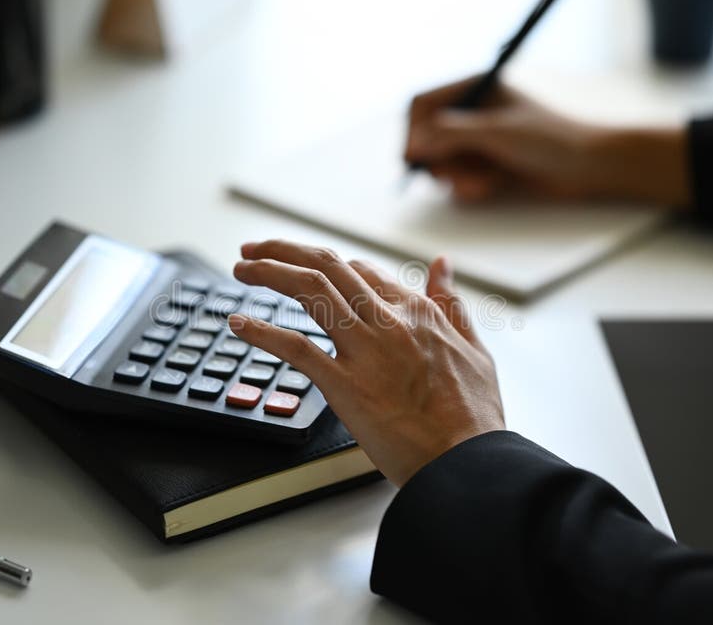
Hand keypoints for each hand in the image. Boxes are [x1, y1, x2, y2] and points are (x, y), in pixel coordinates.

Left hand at [228, 240, 505, 486]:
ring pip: (309, 289)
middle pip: (326, 266)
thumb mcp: (473, 347)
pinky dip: (262, 331)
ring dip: (268, 272)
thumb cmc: (473, 416)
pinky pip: (296, 347)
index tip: (303, 264)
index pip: (359, 270)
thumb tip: (442, 265)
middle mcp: (387, 321)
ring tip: (242, 269)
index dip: (324, 262)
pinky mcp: (345, 385)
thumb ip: (452, 304)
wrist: (467, 463)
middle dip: (284, 250)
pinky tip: (239, 324)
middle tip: (254, 249)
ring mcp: (364, 350)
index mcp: (416, 312)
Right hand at [406, 78, 690, 206]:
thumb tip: (414, 146)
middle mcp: (473, 111)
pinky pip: (459, 179)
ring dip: (457, 176)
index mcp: (475, 86)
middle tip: (453, 176)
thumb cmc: (553, 138)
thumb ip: (451, 135)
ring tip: (483, 183)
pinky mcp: (488, 164)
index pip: (423, 104)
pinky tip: (492, 187)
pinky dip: (470, 187)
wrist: (593, 167)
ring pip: (442, 162)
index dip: (414, 130)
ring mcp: (480, 139)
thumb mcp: (498, 131)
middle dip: (439, 160)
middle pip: (427, 136)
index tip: (415, 157)